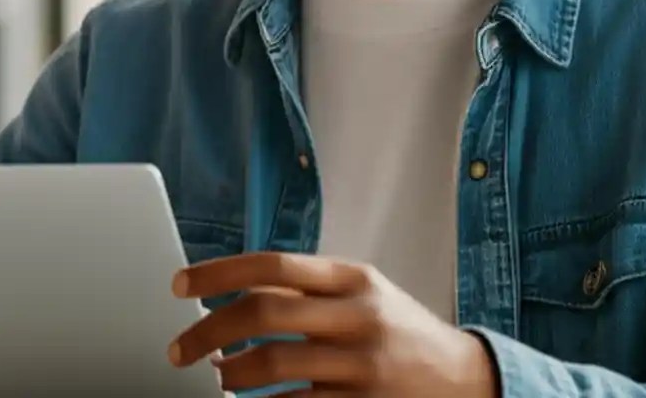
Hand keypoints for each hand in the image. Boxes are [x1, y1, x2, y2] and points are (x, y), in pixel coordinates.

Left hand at [168, 253, 499, 396]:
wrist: (465, 380)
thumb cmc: (399, 331)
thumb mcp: (364, 295)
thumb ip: (309, 291)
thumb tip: (231, 291)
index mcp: (354, 278)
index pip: (273, 266)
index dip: (218, 272)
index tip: (180, 285)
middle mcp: (359, 316)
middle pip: (263, 314)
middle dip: (209, 332)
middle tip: (180, 349)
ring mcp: (362, 365)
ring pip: (273, 365)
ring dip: (230, 375)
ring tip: (213, 379)